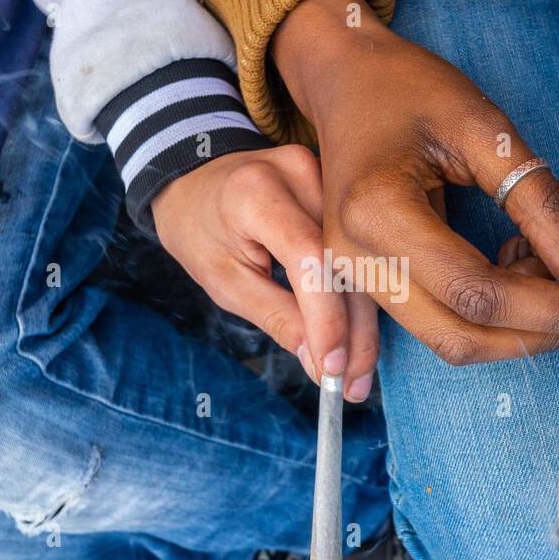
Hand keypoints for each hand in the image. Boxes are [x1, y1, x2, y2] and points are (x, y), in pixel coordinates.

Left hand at [151, 144, 378, 401]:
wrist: (195, 177)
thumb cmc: (200, 230)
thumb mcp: (224, 281)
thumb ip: (275, 316)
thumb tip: (320, 361)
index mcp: (257, 192)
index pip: (310, 257)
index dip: (327, 318)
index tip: (331, 368)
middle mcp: (300, 173)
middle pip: (345, 262)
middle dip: (354, 331)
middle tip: (352, 386)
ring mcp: (325, 174)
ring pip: (360, 261)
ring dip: (363, 322)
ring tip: (356, 375)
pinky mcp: (338, 185)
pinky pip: (356, 250)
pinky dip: (358, 297)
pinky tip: (358, 339)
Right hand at [271, 0, 558, 364]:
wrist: (345, 80)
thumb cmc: (408, 89)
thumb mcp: (485, 127)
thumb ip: (539, 201)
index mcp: (377, 212)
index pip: (479, 292)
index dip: (557, 309)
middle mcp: (354, 258)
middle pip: (462, 336)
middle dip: (540, 327)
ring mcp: (352, 276)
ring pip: (450, 340)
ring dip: (514, 320)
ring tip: (536, 254)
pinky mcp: (364, 282)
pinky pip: (437, 322)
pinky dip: (489, 310)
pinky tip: (508, 260)